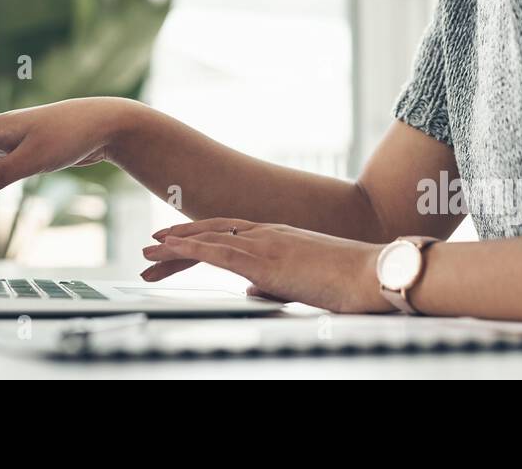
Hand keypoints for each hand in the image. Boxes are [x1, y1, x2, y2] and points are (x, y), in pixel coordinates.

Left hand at [141, 218, 394, 313]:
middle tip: (151, 244)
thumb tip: (250, 291)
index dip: (201, 236)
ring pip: (209, 237)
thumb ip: (274, 284)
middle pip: (213, 232)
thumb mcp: (304, 283)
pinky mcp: (264, 259)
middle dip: (180, 237)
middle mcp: (268, 232)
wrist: (373, 274)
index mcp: (278, 236)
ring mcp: (265, 242)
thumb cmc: (349, 282)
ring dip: (175, 241)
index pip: (230, 233)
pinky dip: (189, 246)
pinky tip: (169, 246)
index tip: (177, 239)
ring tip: (148, 247)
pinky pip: (217, 250)